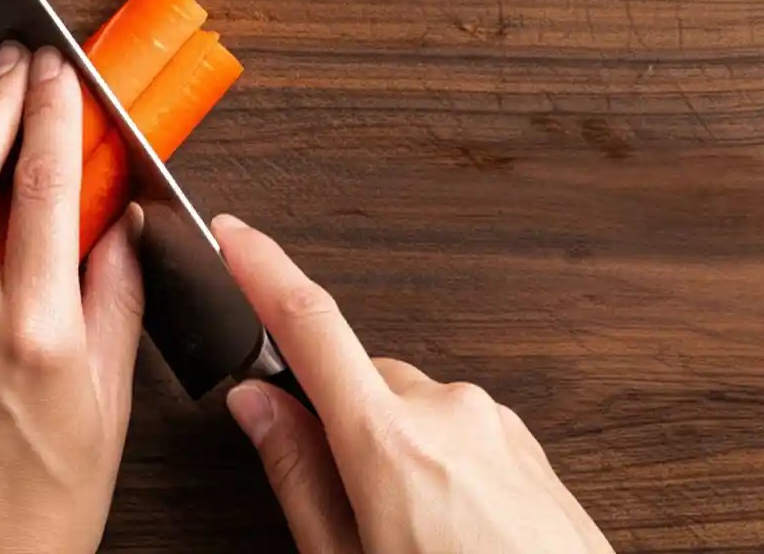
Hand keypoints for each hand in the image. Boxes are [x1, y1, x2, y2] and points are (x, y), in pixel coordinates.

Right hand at [213, 216, 613, 553]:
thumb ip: (299, 475)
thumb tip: (257, 406)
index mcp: (391, 443)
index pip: (311, 325)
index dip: (263, 270)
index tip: (235, 237)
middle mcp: (450, 413)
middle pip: (361, 379)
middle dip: (339, 420)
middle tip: (346, 499)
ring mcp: (498, 425)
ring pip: (411, 406)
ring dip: (392, 444)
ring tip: (411, 529)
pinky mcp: (528, 442)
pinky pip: (458, 426)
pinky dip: (438, 458)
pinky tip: (450, 522)